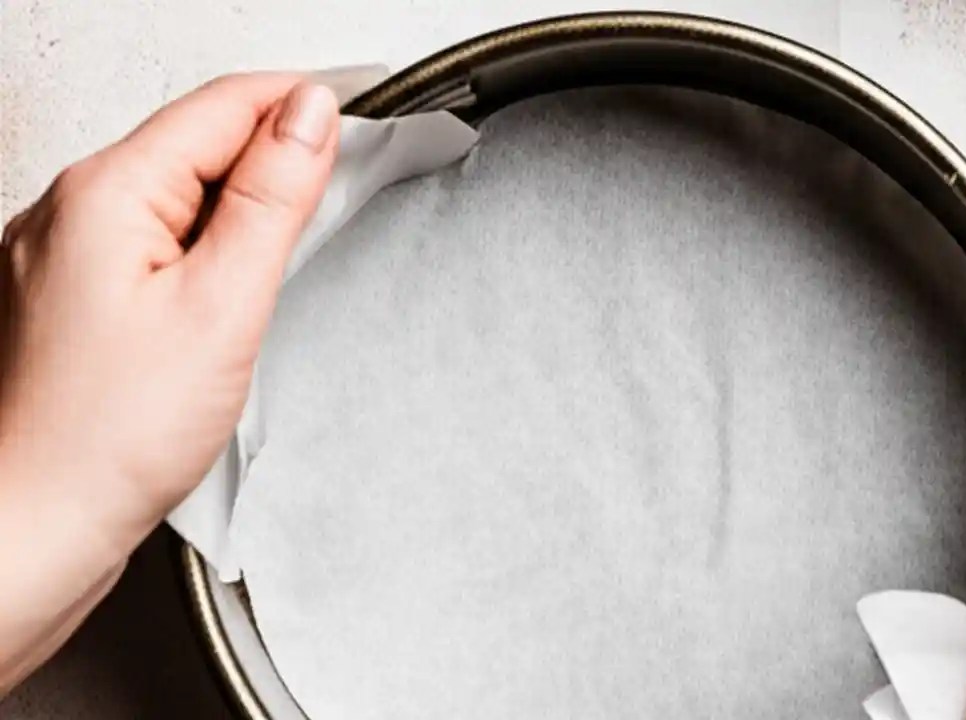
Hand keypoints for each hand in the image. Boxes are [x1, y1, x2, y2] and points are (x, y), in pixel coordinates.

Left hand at [0, 73, 338, 690]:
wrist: (34, 525)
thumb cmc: (109, 436)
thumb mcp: (222, 304)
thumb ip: (272, 198)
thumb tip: (308, 113)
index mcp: (106, 194)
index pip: (223, 105)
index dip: (299, 98)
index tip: (361, 104)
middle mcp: (70, 210)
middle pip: (195, 141)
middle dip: (275, 147)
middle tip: (348, 170)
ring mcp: (61, 252)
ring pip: (174, 191)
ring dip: (242, 197)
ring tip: (299, 227)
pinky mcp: (71, 294)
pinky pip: (150, 236)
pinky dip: (205, 241)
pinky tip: (233, 277)